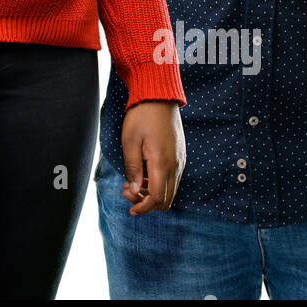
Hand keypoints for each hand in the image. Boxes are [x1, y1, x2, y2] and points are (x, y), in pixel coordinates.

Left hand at [119, 99, 184, 214]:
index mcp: (162, 162)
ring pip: (170, 191)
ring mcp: (180, 161)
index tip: (130, 210)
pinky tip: (143, 175)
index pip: (157, 197)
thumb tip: (134, 192)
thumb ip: (132, 168)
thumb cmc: (141, 116)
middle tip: (127, 192)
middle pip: (166, 200)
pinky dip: (159, 184)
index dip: (143, 207)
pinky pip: (172, 179)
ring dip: (152, 194)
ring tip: (131, 183)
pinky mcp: (180, 156)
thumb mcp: (130, 141)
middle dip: (146, 203)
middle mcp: (175, 165)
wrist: (159, 96)